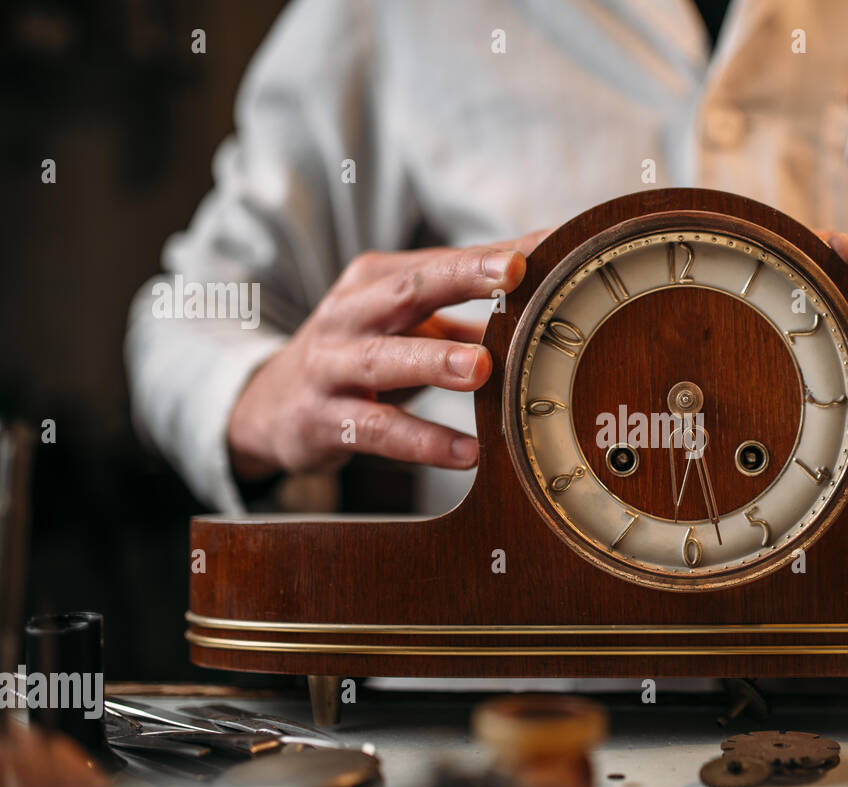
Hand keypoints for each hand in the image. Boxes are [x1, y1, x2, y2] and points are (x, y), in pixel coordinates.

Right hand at [227, 239, 537, 481]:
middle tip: (517, 272)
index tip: (550, 243)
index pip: (443, 261)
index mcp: (375, 281)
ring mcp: (332, 366)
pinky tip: (467, 454)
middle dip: (465, 277)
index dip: (495, 253)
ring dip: (434, 362)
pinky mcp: (324, 420)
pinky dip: (423, 442)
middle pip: (410, 289)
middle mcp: (350, 314)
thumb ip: (464, 315)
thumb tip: (545, 303)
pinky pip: (378, 431)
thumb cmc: (359, 356)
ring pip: (385, 359)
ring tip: (481, 367)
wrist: (269, 406)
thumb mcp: (403, 324)